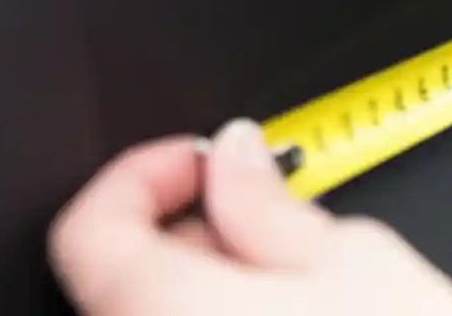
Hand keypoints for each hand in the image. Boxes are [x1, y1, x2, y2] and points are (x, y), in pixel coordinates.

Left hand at [49, 119, 451, 315]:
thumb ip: (273, 197)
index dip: (148, 169)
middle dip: (202, 221)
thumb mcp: (358, 257)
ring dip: (219, 275)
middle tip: (278, 206)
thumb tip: (237, 153)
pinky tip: (300, 315)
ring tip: (306, 273)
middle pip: (128, 267)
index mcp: (165, 307)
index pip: (92, 220)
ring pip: (165, 310)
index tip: (206, 155)